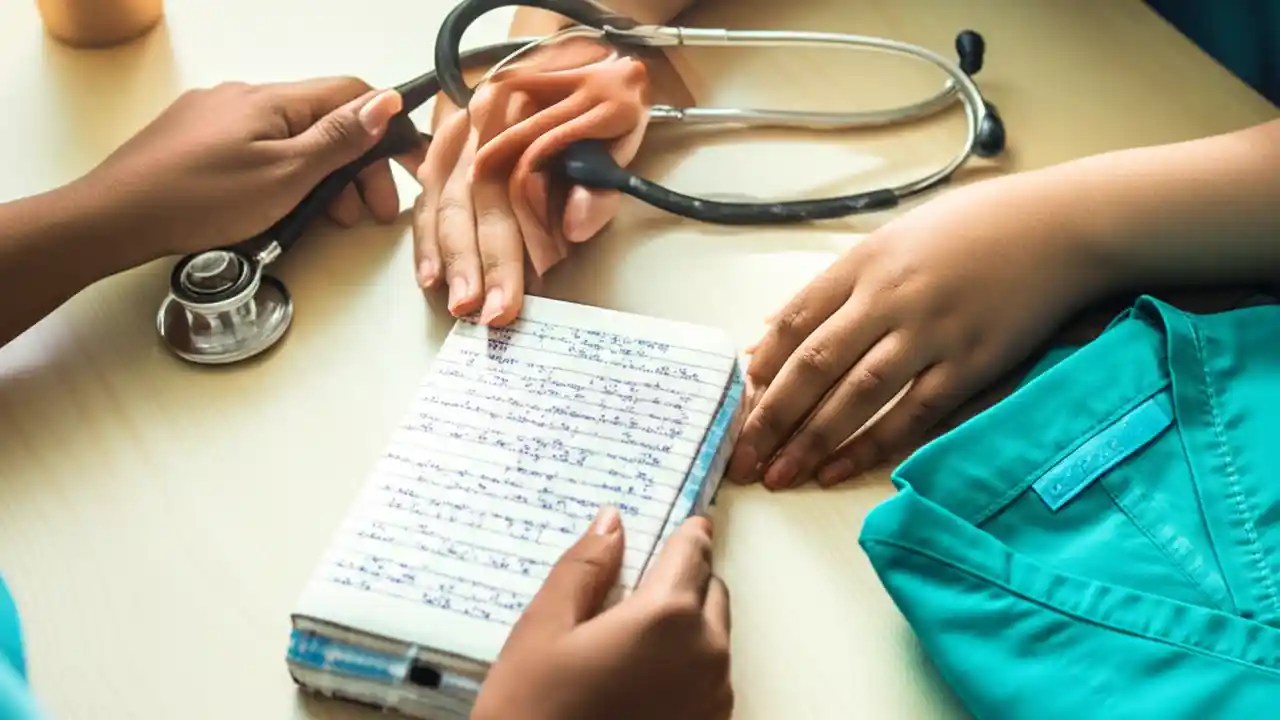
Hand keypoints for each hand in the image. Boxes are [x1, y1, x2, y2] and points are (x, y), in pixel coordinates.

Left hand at [84, 77, 420, 259]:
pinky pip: (259, 149)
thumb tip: (385, 102)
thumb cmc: (200, 200)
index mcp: (272, 99)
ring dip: (322, 177)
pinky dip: (286, 176)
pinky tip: (283, 208)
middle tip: (371, 213)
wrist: (114, 218)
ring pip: (290, 139)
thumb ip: (338, 139)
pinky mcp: (195, 140)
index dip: (386, 128)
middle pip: (321, 121)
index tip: (408, 165)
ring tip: (330, 221)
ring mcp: (216, 117)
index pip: (349, 93)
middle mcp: (244, 97)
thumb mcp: (285, 175)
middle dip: (355, 166)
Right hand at [414, 40, 691, 325]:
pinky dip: (427, 237)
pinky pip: (427, 193)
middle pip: (469, 200)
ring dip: (447, 258)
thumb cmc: (601, 95)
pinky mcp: (445, 144)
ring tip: (456, 304)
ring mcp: (457, 130)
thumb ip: (599, 180)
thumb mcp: (621, 129)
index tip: (511, 299)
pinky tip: (430, 275)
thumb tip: (574, 226)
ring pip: (441, 199)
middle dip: (473, 264)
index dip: (506, 252)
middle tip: (480, 312)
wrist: (578, 51)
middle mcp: (479, 119)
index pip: (506, 192)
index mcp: (520, 109)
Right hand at [473, 509, 732, 719]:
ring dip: (688, 626)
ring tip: (632, 643)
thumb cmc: (533, 711)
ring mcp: (714, 697)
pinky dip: (688, 667)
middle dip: (684, 582)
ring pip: (714, 637)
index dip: (689, 533)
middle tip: (639, 591)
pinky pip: (710, 679)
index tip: (690, 523)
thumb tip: (612, 523)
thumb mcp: (543, 628)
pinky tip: (641, 681)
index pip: (693, 552)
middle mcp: (706, 653)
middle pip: (711, 592)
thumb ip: (584, 567)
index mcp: (666, 616)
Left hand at [727, 179, 1101, 489]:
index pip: (797, 319)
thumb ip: (839, 283)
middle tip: (741, 456)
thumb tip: (778, 325)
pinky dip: (871, 446)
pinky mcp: (971, 363)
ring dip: (811, 440)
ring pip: (857, 395)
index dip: (762, 366)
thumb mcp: (896, 238)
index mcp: (866, 261)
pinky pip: (912, 414)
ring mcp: (931, 332)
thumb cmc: (974, 228)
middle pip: (815, 364)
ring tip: (777, 474)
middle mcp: (891, 296)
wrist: (1060, 226)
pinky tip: (838, 470)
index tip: (739, 403)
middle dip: (772, 416)